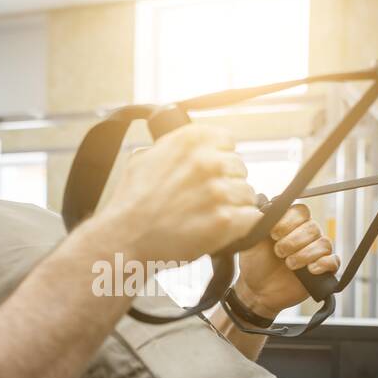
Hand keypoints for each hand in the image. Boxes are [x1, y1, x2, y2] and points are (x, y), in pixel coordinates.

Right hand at [98, 124, 262, 263]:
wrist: (124, 238)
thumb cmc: (130, 203)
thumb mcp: (144, 157)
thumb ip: (172, 147)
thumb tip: (187, 149)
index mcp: (191, 140)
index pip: (227, 141)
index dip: (220, 158)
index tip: (211, 172)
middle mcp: (209, 161)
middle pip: (239, 168)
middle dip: (227, 183)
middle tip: (206, 200)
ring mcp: (219, 191)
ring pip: (247, 194)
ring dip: (235, 206)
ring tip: (211, 217)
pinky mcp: (227, 220)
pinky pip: (252, 218)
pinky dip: (242, 226)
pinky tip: (223, 229)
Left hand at [234, 204, 339, 317]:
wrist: (257, 289)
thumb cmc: (256, 263)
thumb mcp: (253, 239)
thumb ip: (260, 222)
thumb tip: (264, 207)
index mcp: (291, 224)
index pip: (301, 211)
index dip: (289, 221)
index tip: (274, 234)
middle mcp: (306, 235)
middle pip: (313, 227)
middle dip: (293, 241)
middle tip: (278, 252)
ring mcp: (316, 252)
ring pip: (324, 243)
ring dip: (304, 254)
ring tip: (289, 264)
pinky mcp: (323, 270)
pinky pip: (333, 261)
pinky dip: (323, 264)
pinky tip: (309, 269)